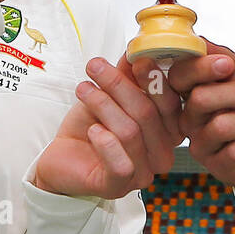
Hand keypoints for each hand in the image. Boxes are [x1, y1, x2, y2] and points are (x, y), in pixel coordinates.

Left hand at [32, 55, 182, 199]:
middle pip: (147, 113)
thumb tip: (136, 47)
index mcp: (167, 130)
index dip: (154, 79)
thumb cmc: (92, 126)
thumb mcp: (111, 94)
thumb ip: (128, 73)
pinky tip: (92, 129)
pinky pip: (120, 163)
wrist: (63, 158)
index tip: (136, 58)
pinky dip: (105, 142)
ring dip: (103, 104)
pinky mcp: (119, 186)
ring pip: (130, 132)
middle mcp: (162, 153)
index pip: (171, 103)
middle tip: (96, 66)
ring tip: (83, 88)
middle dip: (119, 85)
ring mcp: (143, 172)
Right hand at [167, 39, 234, 197]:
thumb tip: (199, 41)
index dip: (200, 68)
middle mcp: (191, 118)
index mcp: (195, 92)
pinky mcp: (217, 167)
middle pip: (199, 99)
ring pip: (221, 126)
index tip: (227, 65)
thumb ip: (226, 59)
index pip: (179, 76)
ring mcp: (201, 144)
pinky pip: (234, 151)